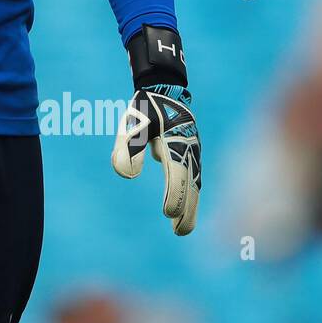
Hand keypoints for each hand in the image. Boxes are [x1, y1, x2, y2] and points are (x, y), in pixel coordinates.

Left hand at [112, 83, 201, 234]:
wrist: (164, 90)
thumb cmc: (146, 108)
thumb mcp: (132, 124)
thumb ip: (129, 148)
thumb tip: (127, 176)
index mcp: (175, 142)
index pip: (177, 173)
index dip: (175, 194)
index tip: (167, 214)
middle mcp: (189, 149)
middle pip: (192, 184)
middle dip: (187, 209)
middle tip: (180, 232)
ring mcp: (193, 152)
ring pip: (195, 184)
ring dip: (190, 206)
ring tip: (182, 228)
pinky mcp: (191, 154)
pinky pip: (194, 179)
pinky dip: (191, 196)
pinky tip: (185, 210)